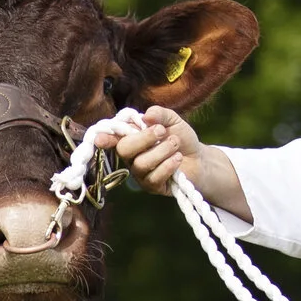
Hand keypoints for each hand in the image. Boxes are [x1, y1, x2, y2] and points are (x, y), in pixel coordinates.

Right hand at [110, 106, 250, 219]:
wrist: (199, 159)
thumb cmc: (181, 139)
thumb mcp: (173, 120)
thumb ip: (160, 114)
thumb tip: (146, 115)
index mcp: (132, 138)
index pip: (114, 138)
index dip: (105, 138)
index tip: (100, 139)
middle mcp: (132, 156)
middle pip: (124, 149)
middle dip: (144, 138)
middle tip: (163, 131)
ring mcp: (140, 173)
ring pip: (141, 163)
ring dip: (162, 151)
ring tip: (176, 144)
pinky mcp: (151, 186)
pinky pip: (153, 177)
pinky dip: (168, 165)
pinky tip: (178, 159)